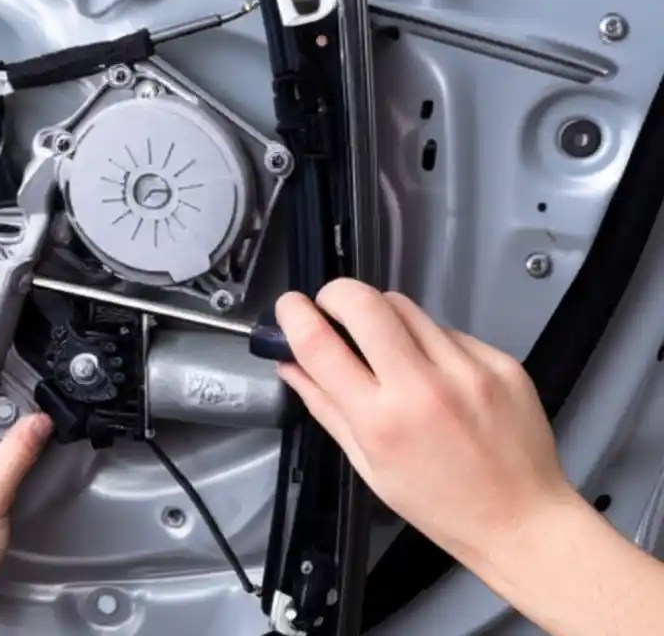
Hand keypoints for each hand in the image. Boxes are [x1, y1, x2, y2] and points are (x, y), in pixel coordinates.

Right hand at [273, 279, 576, 563]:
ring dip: (382, 316)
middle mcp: (423, 387)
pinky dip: (428, 341)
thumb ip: (326, 408)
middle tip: (332, 308)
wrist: (522, 520)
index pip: (320, 344)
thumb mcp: (368, 466)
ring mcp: (467, 369)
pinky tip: (435, 372)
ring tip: (386, 346)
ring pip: (406, 307)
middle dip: (337, 294)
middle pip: (364, 302)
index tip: (290, 306)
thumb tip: (290, 365)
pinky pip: (447, 330)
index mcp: (380, 421)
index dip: (295, 314)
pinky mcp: (499, 361)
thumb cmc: (440, 504)